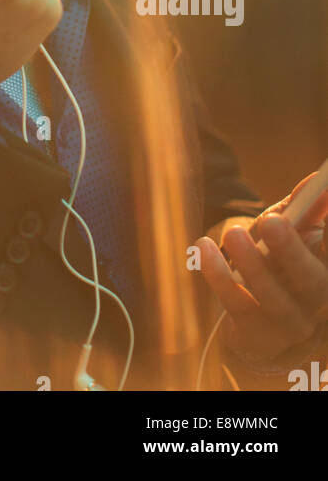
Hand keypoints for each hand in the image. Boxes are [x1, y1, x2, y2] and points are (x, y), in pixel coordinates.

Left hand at [196, 172, 327, 369]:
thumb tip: (317, 181)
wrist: (254, 314)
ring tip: (233, 233)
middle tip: (271, 221)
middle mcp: (316, 305)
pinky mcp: (257, 337)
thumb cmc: (278, 262)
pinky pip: (239, 308)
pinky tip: (204, 249)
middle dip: (292, 251)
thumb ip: (304, 207)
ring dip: (252, 264)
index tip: (323, 213)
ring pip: (275, 300)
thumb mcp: (292, 231)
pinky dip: (219, 278)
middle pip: (313, 282)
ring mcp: (289, 325)